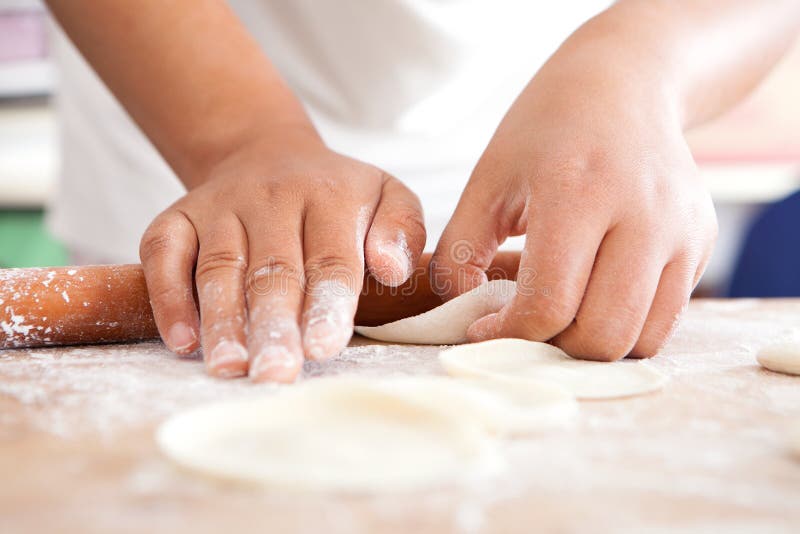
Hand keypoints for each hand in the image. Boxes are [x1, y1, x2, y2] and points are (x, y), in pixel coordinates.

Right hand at [140, 127, 424, 381]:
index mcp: (329, 197)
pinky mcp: (178, 218)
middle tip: (276, 372)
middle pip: (272, 271)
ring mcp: (219, 207)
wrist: (269, 155)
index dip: (326, 305)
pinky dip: (168, 297)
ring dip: (222, 321)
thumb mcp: (387, 196)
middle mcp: (271, 198)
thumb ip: (401, 230)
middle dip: (274, 326)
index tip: (324, 347)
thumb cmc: (338, 196)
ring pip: (219, 268)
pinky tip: (181, 341)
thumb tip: (392, 269)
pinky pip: (164, 254)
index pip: (330, 259)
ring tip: (230, 367)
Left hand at [430, 52, 716, 360]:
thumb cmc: (545, 133)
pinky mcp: (702, 241)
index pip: (549, 303)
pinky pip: (665, 319)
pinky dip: (626, 326)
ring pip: (640, 339)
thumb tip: (465, 312)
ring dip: (591, 344)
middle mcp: (643, 214)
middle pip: (601, 335)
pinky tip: (594, 297)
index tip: (483, 328)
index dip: (508, 334)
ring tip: (559, 314)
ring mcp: (682, 230)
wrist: (623, 86)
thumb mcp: (486, 181)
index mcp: (577, 191)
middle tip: (524, 324)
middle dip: (551, 347)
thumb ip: (460, 250)